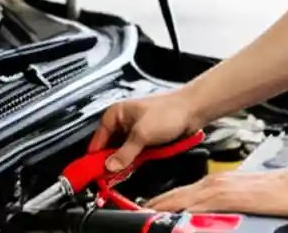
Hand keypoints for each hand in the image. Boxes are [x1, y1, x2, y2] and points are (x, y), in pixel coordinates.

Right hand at [88, 89, 202, 171]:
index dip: (95, 157)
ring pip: (121, 153)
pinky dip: (134, 161)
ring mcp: (133, 132)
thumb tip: (110, 167)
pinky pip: (134, 154)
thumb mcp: (143, 134)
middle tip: (109, 177)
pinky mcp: (144, 140)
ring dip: (124, 163)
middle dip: (111, 162)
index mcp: (115, 114)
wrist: (193, 111)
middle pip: (108, 148)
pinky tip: (135, 166)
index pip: (97, 140)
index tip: (93, 173)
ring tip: (123, 171)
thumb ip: (125, 152)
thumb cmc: (170, 111)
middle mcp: (122, 123)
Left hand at [145, 170, 287, 217]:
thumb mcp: (237, 194)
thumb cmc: (270, 193)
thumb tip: (199, 214)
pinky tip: (170, 218)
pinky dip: (180, 212)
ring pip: (179, 200)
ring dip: (160, 208)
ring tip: (142, 215)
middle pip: (172, 196)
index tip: (141, 209)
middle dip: (151, 205)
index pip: (177, 193)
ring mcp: (217, 191)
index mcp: (212, 183)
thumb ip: (216, 202)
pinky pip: (196, 207)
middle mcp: (211, 184)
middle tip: (131, 213)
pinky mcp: (225, 199)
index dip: (156, 202)